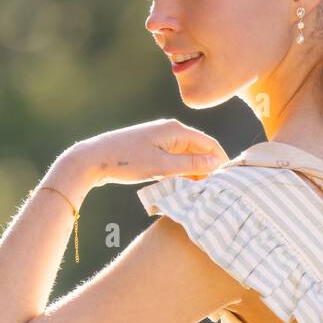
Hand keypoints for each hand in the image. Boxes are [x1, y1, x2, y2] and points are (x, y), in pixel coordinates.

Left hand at [64, 119, 228, 192]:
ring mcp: (161, 140)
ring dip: (194, 173)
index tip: (229, 182)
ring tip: (201, 192)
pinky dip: (181, 173)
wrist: (92, 159)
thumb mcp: (161, 166)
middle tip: (216, 191)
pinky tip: (182, 188)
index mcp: (176, 130)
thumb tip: (216, 163)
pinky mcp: (152, 150)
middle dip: (209, 169)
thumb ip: (190, 165)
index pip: (209, 144)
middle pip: (200, 150)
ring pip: (187, 157)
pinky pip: (175, 161)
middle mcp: (170, 131)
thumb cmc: (126, 161)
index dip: (221, 162)